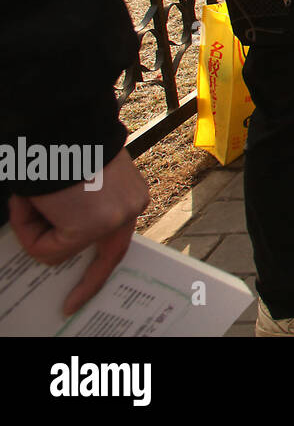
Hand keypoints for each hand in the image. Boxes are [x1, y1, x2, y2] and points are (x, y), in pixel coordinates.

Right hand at [8, 148, 148, 315]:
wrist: (60, 127)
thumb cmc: (63, 145)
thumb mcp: (80, 181)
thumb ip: (78, 210)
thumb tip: (54, 234)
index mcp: (130, 194)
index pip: (120, 236)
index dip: (102, 265)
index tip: (92, 288)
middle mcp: (130, 208)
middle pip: (105, 254)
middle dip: (85, 280)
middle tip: (72, 304)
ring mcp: (113, 219)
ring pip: (61, 247)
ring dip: (34, 226)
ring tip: (29, 197)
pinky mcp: (91, 227)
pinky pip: (47, 248)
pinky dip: (27, 228)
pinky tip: (28, 201)